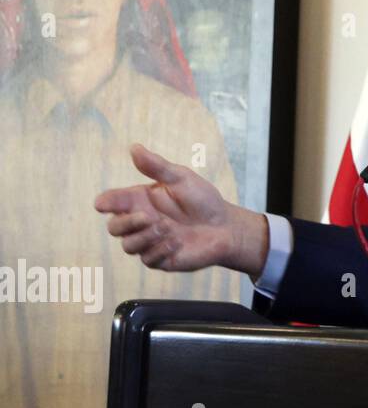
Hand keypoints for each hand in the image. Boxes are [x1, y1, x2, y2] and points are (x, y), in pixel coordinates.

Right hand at [94, 143, 268, 276]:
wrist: (225, 226)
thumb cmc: (202, 200)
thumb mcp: (181, 179)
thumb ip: (157, 167)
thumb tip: (134, 147)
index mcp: (140, 201)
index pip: (113, 202)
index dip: (105, 202)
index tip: (102, 204)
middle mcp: (140, 223)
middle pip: (114, 228)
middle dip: (126, 223)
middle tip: (149, 218)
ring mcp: (149, 242)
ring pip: (128, 246)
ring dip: (147, 237)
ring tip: (170, 228)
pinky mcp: (160, 259)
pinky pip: (148, 260)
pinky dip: (161, 250)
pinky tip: (178, 242)